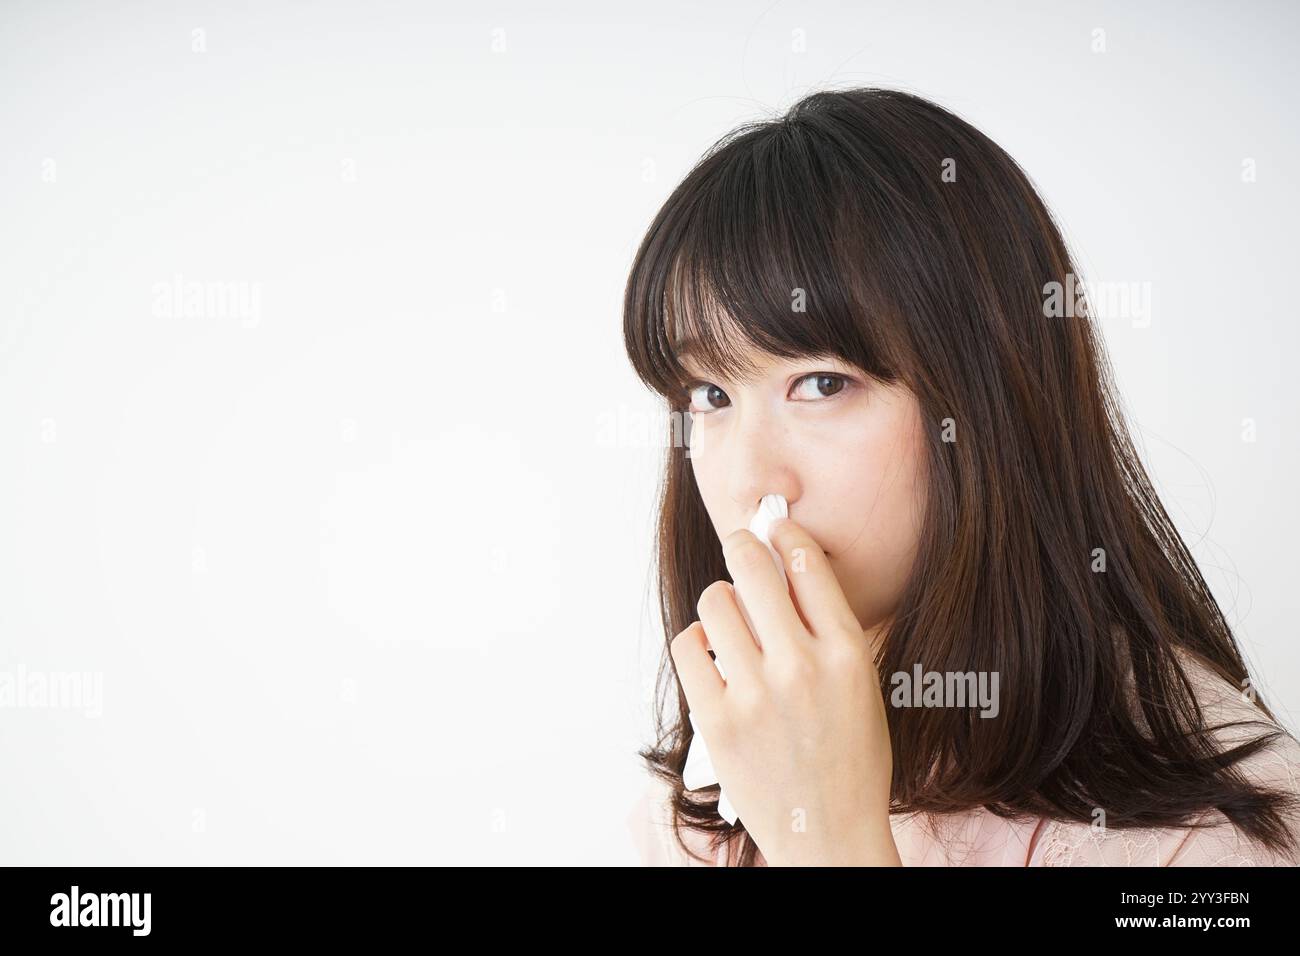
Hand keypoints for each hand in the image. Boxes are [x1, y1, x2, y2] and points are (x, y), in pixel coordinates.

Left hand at [671, 516, 898, 865]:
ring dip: (720, 603)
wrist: (827, 834)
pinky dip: (697, 643)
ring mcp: (756, 694)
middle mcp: (802, 667)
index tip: (774, 529)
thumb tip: (785, 563)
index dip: (784, 534)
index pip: (807, 563)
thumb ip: (827, 629)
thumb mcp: (862, 687)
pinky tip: (712, 655)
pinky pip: (688, 647)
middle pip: (753, 567)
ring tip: (730, 622)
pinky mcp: (717, 721)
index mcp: (847, 655)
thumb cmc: (848, 760)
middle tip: (739, 547)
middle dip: (742, 546)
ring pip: (715, 602)